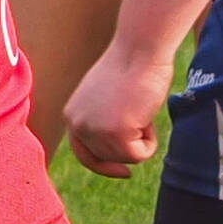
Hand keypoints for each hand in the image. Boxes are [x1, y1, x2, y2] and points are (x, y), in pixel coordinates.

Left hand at [64, 43, 172, 178]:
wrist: (140, 51)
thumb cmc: (130, 68)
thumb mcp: (104, 98)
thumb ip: (101, 121)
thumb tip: (111, 147)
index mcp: (72, 115)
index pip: (84, 154)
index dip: (105, 165)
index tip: (125, 172)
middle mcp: (78, 125)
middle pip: (109, 159)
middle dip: (130, 144)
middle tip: (138, 114)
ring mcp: (95, 131)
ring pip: (127, 158)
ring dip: (142, 140)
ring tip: (140, 109)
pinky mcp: (115, 134)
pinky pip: (140, 155)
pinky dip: (150, 141)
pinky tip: (146, 115)